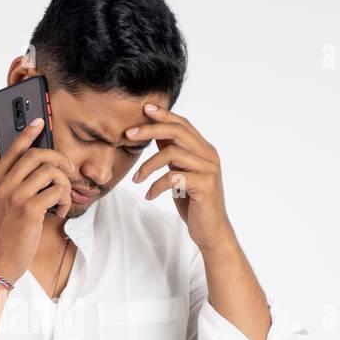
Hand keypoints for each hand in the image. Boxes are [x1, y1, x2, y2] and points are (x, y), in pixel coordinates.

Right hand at [0, 118, 75, 281]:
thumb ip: (5, 188)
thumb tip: (27, 173)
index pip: (12, 149)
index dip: (28, 133)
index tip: (39, 122)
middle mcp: (2, 185)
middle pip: (37, 155)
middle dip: (58, 158)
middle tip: (68, 169)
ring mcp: (15, 196)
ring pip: (50, 171)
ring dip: (63, 184)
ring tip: (60, 200)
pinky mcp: (29, 209)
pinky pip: (56, 192)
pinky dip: (63, 200)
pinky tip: (58, 212)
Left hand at [128, 103, 233, 251]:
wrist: (211, 230)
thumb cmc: (193, 203)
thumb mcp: (180, 173)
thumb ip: (174, 154)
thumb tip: (155, 133)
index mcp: (203, 149)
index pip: (183, 124)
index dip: (164, 114)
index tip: (144, 108)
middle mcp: (209, 155)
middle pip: (177, 131)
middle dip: (150, 129)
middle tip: (128, 135)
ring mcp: (209, 169)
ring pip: (172, 153)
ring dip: (148, 165)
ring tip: (136, 179)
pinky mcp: (205, 185)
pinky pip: (174, 177)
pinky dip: (156, 186)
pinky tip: (149, 195)